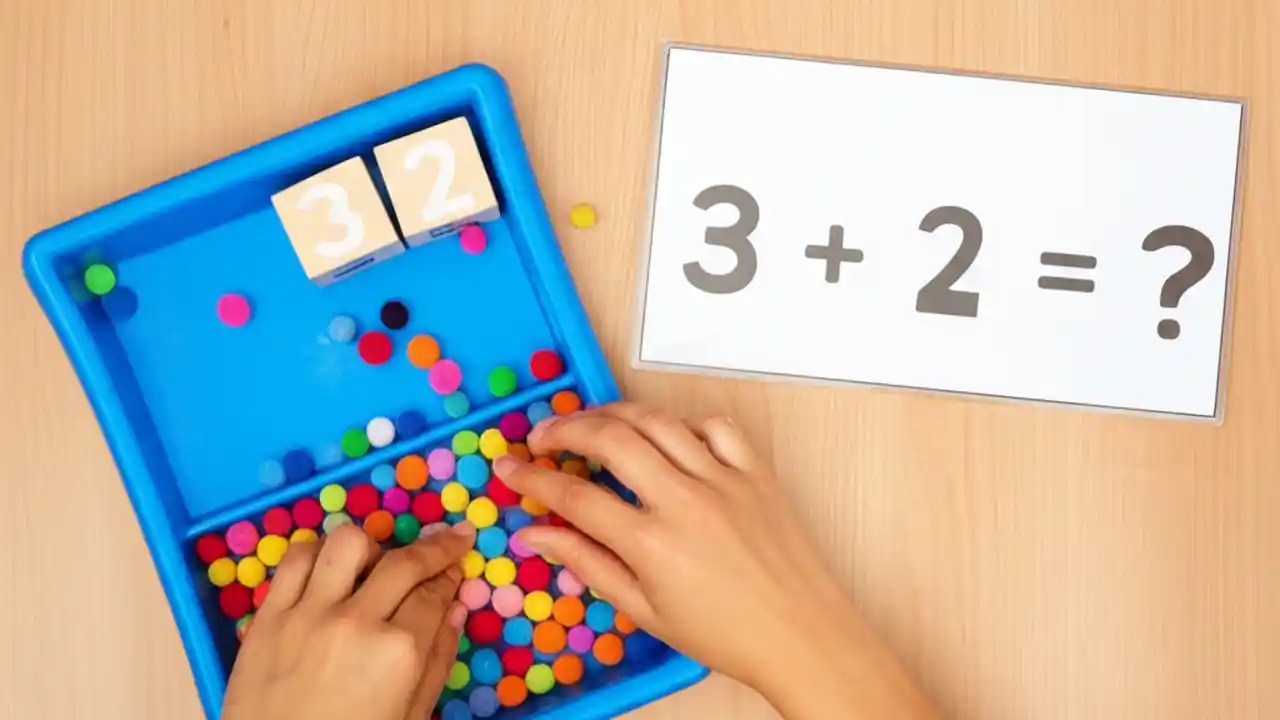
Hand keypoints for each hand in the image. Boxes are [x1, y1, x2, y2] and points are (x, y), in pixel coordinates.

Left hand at [222, 523, 475, 719]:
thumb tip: (455, 608)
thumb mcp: (411, 715)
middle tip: (450, 539)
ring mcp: (307, 614)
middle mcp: (357, 622)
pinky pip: (295, 559)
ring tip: (375, 564)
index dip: (453, 573)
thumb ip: (437, 660)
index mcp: (398, 653)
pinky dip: (318, 553)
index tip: (459, 563)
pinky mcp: (267, 616)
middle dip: (436, 546)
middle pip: (404, 562)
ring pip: (346, 543)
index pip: (435, 594)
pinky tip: (329, 567)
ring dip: (371, 547)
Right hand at [493, 403, 937, 719]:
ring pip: (657, 421)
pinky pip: (715, 426)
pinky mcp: (755, 471)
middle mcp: (685, 501)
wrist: (801, 634)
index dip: (532, 478)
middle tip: (542, 436)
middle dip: (565, 429)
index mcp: (652, 544)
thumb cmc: (723, 634)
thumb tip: (533, 534)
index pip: (574, 496)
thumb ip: (587, 565)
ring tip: (591, 423)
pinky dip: (684, 422)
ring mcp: (723, 479)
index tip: (509, 468)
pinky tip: (666, 435)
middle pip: (610, 439)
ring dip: (615, 413)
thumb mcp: (644, 611)